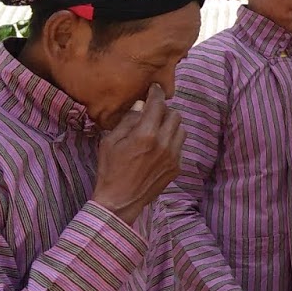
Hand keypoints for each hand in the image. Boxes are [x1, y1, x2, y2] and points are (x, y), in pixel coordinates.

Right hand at [92, 85, 183, 225]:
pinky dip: (171, 142)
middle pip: (175, 115)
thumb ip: (127, 121)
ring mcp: (173, 156)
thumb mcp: (110, 142)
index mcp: (146, 135)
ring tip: (156, 131)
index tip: (154, 89)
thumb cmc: (110, 170)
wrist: (119, 201)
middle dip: (164, 111)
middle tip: (153, 114)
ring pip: (181, 130)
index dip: (156, 93)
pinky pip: (180, 146)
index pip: (158, 105)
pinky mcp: (177, 167)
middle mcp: (164, 144)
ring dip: (170, 126)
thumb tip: (140, 105)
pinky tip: (158, 148)